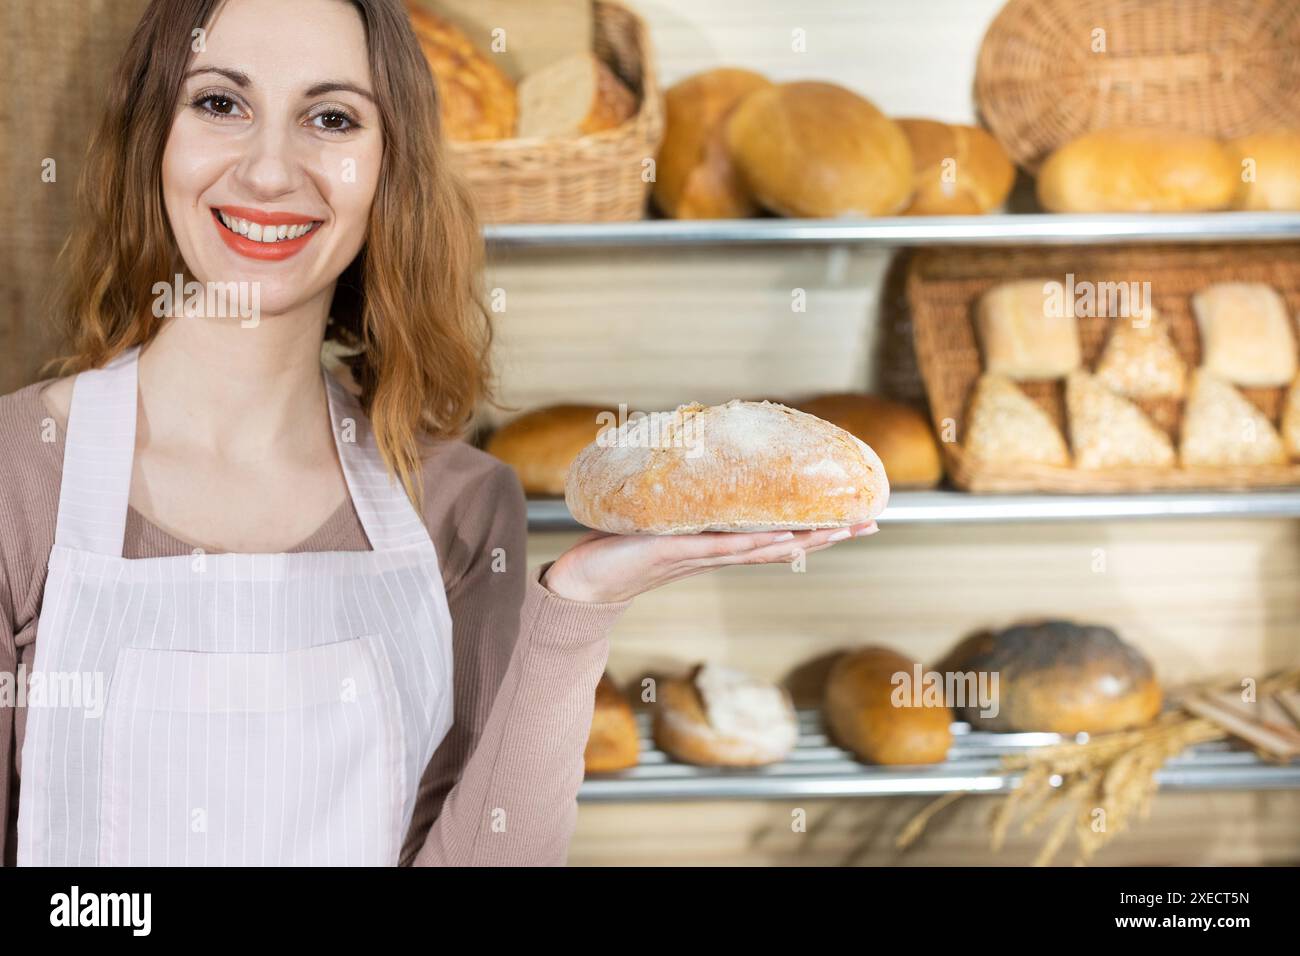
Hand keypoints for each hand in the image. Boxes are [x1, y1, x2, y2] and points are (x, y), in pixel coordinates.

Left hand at [540, 521, 878, 603]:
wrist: (581, 584)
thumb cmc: (616, 552)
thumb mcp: (659, 523)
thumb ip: (680, 506)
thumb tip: (695, 472)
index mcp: (716, 546)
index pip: (775, 536)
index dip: (815, 528)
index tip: (853, 518)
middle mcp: (716, 553)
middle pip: (783, 543)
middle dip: (828, 534)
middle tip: (870, 522)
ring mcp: (698, 555)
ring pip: (761, 546)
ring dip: (803, 538)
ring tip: (840, 529)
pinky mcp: (673, 551)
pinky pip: (718, 545)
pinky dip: (748, 541)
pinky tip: (777, 535)